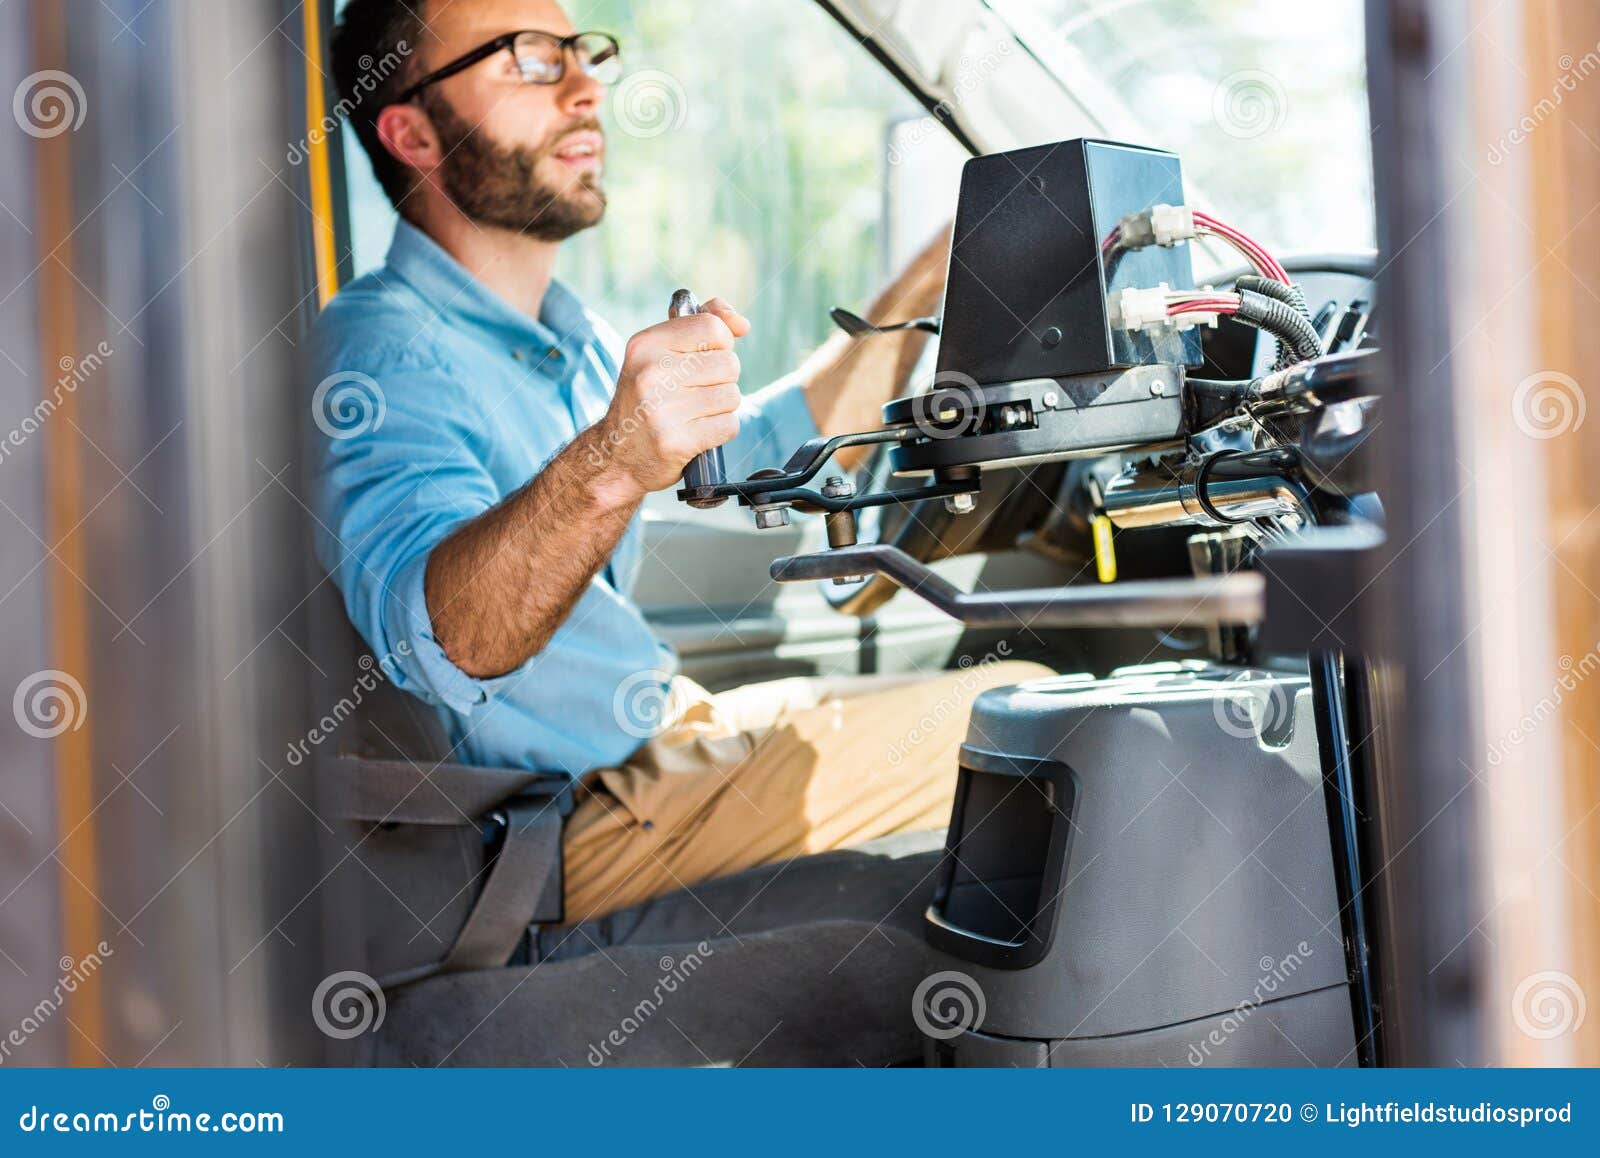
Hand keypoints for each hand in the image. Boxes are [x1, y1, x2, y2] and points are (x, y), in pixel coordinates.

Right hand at [591, 297, 750, 496]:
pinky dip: (720, 430)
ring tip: (693, 412)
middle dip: (721, 379)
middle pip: (729, 363)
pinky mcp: (677, 442)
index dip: (721, 343)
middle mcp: (650, 374)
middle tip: (693, 392)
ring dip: (721, 407)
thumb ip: (700, 328)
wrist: (616, 455)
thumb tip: (742, 324)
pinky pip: (729, 425)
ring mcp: (662, 410)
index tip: (705, 357)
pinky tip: (696, 431)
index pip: (712, 327)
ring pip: (732, 395)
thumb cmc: (646, 400)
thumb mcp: (659, 354)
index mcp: (645, 345)